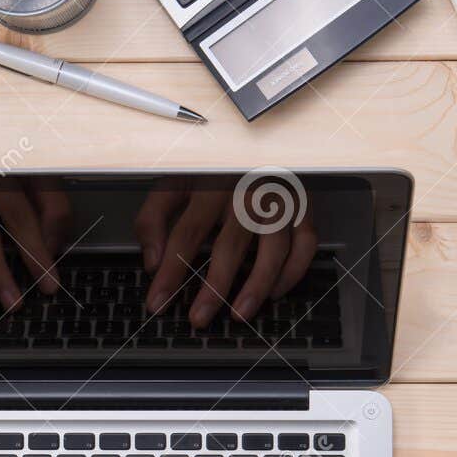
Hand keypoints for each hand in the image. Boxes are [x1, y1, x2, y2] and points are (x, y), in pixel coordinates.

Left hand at [134, 182, 316, 327]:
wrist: (256, 137)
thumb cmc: (210, 167)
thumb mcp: (172, 181)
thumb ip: (153, 219)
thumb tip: (152, 263)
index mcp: (210, 184)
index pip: (186, 234)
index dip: (170, 272)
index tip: (158, 302)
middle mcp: (246, 191)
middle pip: (230, 247)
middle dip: (213, 289)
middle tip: (198, 319)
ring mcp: (277, 200)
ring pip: (273, 249)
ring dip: (256, 287)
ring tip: (238, 315)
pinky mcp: (301, 207)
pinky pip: (305, 245)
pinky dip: (292, 272)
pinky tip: (273, 293)